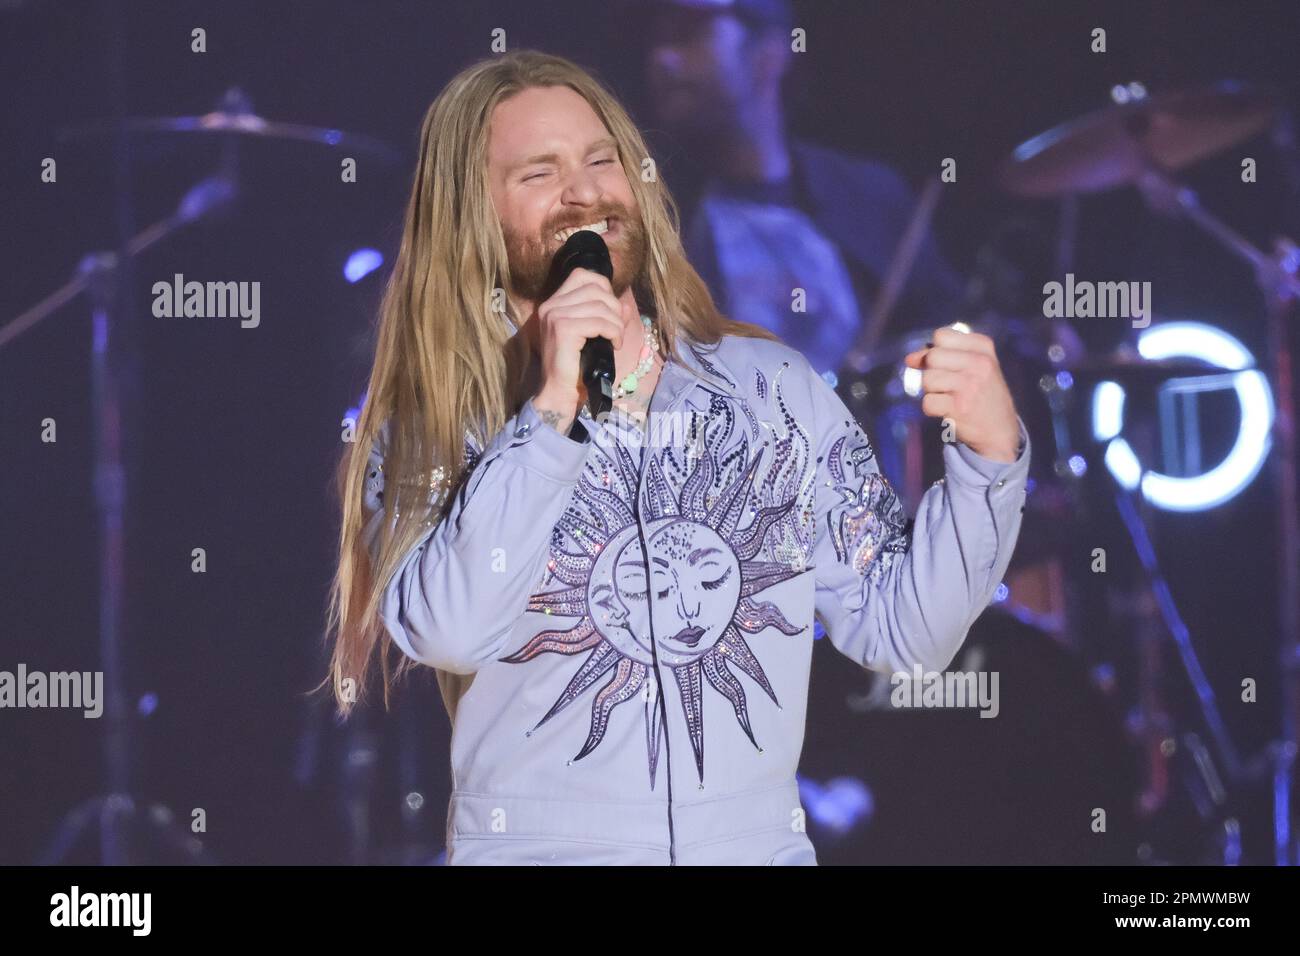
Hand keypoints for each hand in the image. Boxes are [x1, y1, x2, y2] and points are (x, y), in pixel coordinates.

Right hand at [532, 268, 624, 429]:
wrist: (559, 392)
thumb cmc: (575, 365)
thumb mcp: (592, 335)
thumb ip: (606, 316)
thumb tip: (624, 305)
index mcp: (553, 303)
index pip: (582, 275)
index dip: (604, 288)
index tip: (610, 311)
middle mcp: (550, 306)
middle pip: (595, 288)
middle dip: (614, 307)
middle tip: (617, 329)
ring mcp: (555, 316)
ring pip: (600, 306)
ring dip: (616, 323)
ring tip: (616, 339)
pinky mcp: (563, 329)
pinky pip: (599, 322)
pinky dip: (613, 332)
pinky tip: (614, 345)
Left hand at [904, 326, 1020, 462]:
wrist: (1000, 429)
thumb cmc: (982, 393)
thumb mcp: (972, 366)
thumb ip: (942, 355)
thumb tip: (910, 358)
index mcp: (983, 347)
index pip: (942, 335)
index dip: (935, 350)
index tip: (944, 365)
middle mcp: (979, 363)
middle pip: (932, 357)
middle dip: (932, 371)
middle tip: (946, 384)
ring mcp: (969, 385)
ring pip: (927, 379)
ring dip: (932, 391)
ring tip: (949, 397)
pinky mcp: (959, 407)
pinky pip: (927, 402)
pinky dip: (932, 409)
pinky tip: (947, 410)